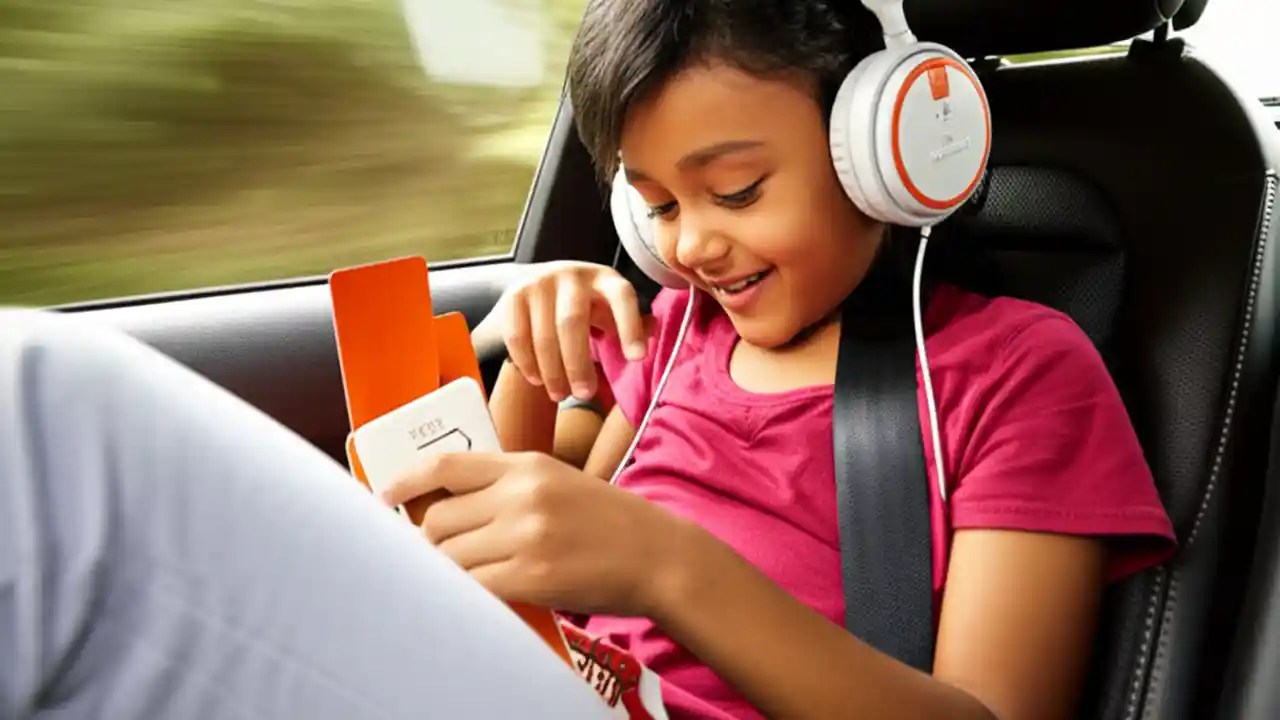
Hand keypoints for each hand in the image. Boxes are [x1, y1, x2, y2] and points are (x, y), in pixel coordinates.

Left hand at [380, 451, 693, 616]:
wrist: (656, 555)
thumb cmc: (606, 521)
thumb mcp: (557, 482)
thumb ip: (505, 486)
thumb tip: (444, 505)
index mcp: (526, 466)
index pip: (447, 464)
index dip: (405, 480)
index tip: (384, 494)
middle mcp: (522, 496)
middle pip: (437, 518)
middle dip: (428, 540)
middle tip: (436, 552)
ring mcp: (526, 537)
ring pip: (448, 556)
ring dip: (445, 570)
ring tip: (462, 575)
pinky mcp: (531, 577)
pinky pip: (472, 586)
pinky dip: (466, 593)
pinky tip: (477, 594)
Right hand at [472, 261, 647, 401]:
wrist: (540, 281)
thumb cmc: (587, 304)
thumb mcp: (611, 308)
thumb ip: (633, 324)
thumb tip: (651, 334)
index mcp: (605, 279)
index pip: (622, 297)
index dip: (630, 327)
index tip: (637, 359)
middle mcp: (572, 275)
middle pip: (572, 322)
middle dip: (578, 363)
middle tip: (584, 394)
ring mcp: (539, 283)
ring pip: (544, 334)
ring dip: (552, 371)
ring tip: (560, 395)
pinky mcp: (514, 296)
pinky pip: (518, 336)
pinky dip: (528, 363)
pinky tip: (537, 380)